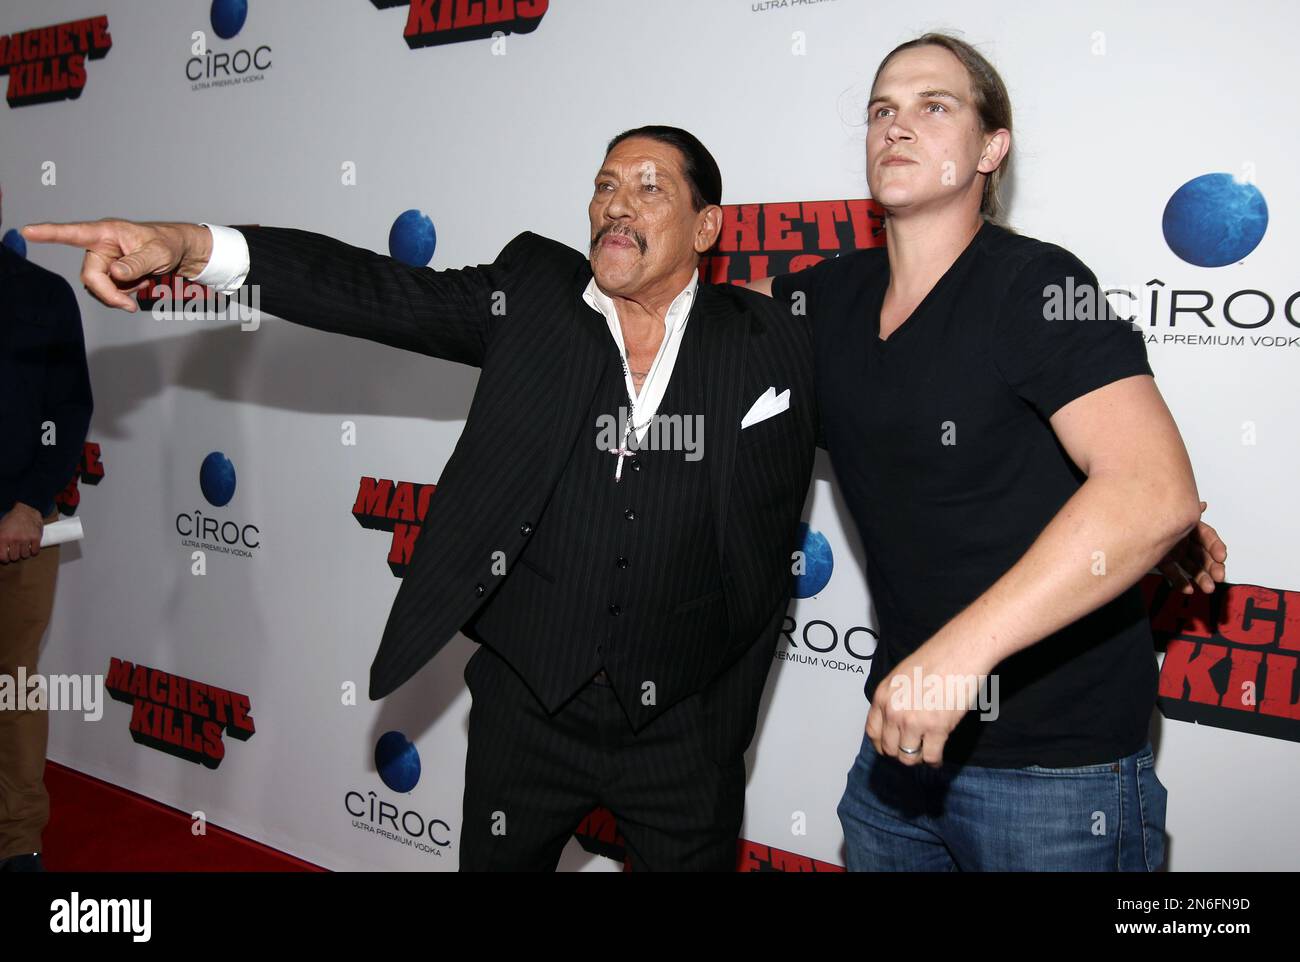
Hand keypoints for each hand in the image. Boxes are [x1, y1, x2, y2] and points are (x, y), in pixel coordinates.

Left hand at [0, 503, 43, 563]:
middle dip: (14, 555)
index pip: (3, 556)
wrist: (26, 508)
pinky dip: (33, 551)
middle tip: (15, 551)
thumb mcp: (0, 528)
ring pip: (25, 555)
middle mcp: (14, 539)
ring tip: (23, 548)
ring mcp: (26, 539)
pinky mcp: (36, 537)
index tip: (6, 558)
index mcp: (3, 537)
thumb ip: (0, 540)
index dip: (4, 559)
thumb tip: (0, 551)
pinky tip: (31, 547)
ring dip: (24, 553)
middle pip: (14, 557)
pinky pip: (35, 551)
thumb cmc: (12, 518)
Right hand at [20, 219, 213, 311]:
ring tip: (143, 282)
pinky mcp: (108, 273)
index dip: (50, 233)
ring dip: (119, 293)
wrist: (178, 252)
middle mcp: (100, 246)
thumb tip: (115, 274)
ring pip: (97, 287)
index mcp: (107, 232)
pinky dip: (123, 294)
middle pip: (90, 276)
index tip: (28, 231)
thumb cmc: (167, 244)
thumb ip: (137, 264)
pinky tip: (138, 285)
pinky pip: (107, 291)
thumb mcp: (158, 253)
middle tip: (130, 305)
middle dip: (110, 293)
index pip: (74, 233)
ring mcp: (103, 261)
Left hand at [866, 638, 991, 767]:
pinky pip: (931, 757)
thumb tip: (894, 722)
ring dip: (917, 758)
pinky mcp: (937, 728)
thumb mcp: (900, 676)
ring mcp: (914, 721)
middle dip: (900, 753)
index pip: (873, 732)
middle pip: (889, 748)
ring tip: (925, 753)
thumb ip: (893, 699)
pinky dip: (934, 761)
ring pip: (908, 757)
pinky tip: (938, 757)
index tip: (890, 747)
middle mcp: (893, 711)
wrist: (959, 652)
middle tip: (912, 751)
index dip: (882, 744)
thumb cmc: (935, 659)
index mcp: (882, 696)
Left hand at [1156, 500, 1226, 593]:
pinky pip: (1173, 573)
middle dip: (1213, 566)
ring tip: (1208, 587)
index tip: (1221, 557)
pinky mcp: (1163, 563)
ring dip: (1201, 577)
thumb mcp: (1170, 512)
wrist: (1127, 527)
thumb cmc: (1151, 515)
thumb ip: (1187, 510)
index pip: (1208, 537)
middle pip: (1203, 554)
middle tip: (1219, 576)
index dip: (1216, 546)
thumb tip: (1203, 505)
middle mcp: (1184, 541)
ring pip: (1191, 566)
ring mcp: (1175, 553)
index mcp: (1189, 527)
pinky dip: (1181, 582)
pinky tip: (1187, 589)